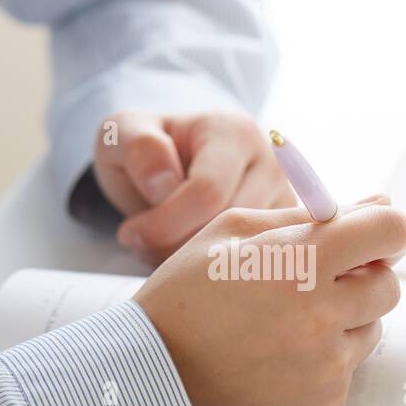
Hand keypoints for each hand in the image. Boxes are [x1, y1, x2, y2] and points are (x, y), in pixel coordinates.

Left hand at [94, 110, 296, 262]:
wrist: (171, 164)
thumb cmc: (147, 151)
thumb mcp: (122, 134)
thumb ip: (138, 149)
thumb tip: (164, 185)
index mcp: (236, 133)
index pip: (208, 192)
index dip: (164, 223)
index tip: (130, 233)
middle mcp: (272, 166)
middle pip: (229, 228)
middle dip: (177, 247)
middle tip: (142, 245)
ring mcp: (284, 203)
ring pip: (243, 253)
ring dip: (194, 264)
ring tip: (160, 249)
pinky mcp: (283, 236)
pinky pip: (252, 267)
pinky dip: (213, 273)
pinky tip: (187, 259)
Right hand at [134, 197, 405, 405]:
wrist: (150, 379)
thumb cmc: (185, 296)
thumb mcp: (231, 232)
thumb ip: (306, 215)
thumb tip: (377, 202)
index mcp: (301, 261)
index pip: (390, 231)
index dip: (382, 229)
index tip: (365, 238)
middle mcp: (322, 315)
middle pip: (387, 284)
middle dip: (361, 277)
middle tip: (313, 283)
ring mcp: (326, 365)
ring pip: (369, 329)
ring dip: (342, 320)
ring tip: (282, 325)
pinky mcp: (323, 403)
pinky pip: (346, 370)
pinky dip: (321, 361)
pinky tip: (274, 359)